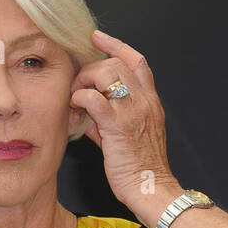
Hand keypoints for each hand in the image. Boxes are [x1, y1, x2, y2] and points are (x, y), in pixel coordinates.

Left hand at [70, 28, 182, 218]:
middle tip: (78, 85)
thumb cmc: (140, 168)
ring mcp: (133, 112)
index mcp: (150, 101)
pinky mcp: (118, 127)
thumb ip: (108, 119)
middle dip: (92, 68)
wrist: (152, 189)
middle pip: (117, 63)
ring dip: (85, 80)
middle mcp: (144, 101)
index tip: (96, 37)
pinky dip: (80, 98)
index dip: (116, 45)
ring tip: (76, 97)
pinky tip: (75, 109)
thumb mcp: (128, 137)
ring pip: (107, 73)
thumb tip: (87, 112)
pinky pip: (94, 99)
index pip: (137, 60)